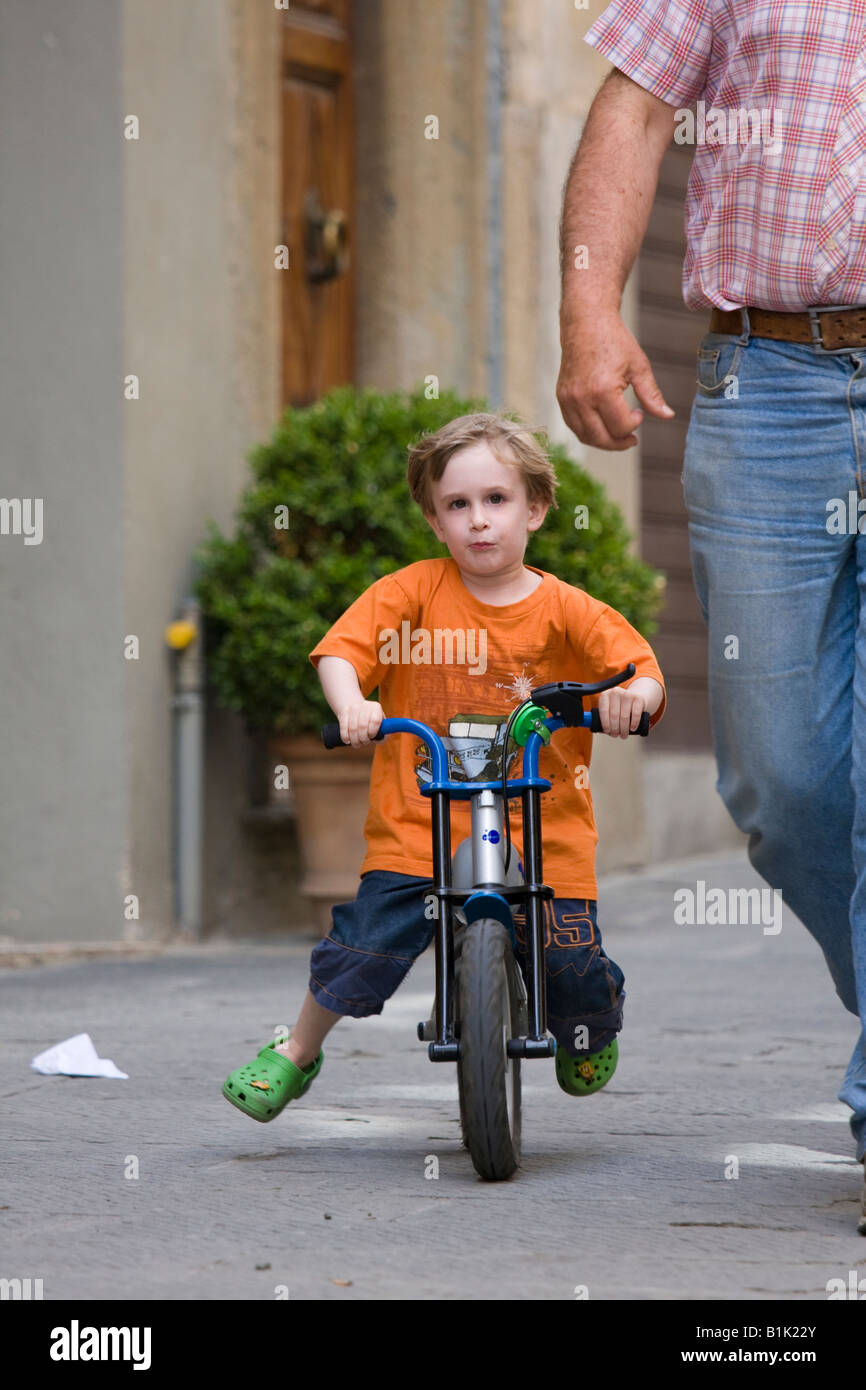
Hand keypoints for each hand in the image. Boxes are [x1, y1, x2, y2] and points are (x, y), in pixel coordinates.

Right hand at [338, 699, 383, 746]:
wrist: (356, 710)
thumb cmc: (370, 722)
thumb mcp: (379, 725)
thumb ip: (383, 733)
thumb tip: (381, 738)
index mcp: (376, 707)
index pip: (375, 721)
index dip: (373, 732)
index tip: (371, 737)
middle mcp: (365, 705)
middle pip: (363, 726)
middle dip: (363, 738)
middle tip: (364, 742)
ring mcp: (353, 708)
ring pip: (353, 729)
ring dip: (355, 740)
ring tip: (357, 743)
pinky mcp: (344, 712)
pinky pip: (343, 728)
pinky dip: (346, 737)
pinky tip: (348, 741)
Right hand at [557, 313, 673, 450]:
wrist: (586, 323)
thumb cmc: (615, 342)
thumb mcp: (639, 367)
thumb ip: (652, 395)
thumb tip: (668, 416)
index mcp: (603, 391)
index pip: (620, 426)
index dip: (634, 425)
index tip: (639, 413)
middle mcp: (582, 399)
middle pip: (601, 438)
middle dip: (619, 443)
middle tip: (632, 438)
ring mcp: (569, 400)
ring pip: (585, 437)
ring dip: (603, 441)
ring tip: (618, 433)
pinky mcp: (562, 398)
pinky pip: (574, 426)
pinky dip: (588, 432)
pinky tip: (602, 425)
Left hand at [596, 685, 648, 738]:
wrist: (637, 696)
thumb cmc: (621, 705)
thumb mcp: (610, 707)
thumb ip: (604, 716)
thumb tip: (599, 730)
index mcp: (605, 695)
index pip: (603, 711)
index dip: (605, 723)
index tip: (607, 731)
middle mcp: (615, 692)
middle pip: (614, 715)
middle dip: (614, 728)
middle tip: (616, 735)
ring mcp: (627, 694)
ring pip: (624, 716)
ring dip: (623, 729)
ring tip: (623, 735)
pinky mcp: (638, 698)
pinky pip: (635, 714)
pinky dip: (633, 723)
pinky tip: (632, 729)